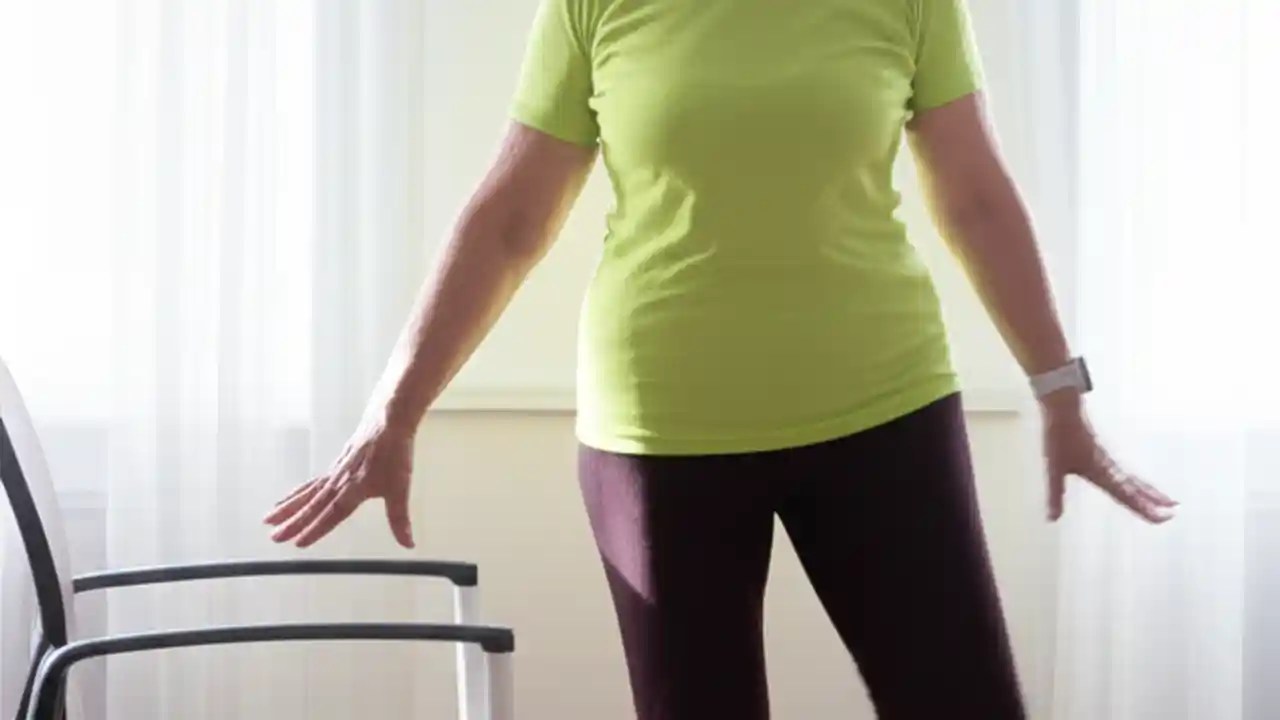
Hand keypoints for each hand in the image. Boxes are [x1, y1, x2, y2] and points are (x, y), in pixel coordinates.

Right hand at [264, 417, 416, 548]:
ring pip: (307, 494)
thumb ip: (399, 518)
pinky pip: (311, 484)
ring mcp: (333, 473)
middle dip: (293, 523)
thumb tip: (407, 544)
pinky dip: (297, 493)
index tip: (298, 542)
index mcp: (353, 489)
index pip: (331, 514)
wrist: (388, 421)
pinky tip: (287, 500)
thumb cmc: (395, 454)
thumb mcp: (401, 488)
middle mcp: (339, 482)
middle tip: (274, 537)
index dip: (316, 529)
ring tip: (268, 519)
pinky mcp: (334, 467)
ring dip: (288, 508)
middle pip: (312, 506)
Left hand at [1041, 393, 1176, 523]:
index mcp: (1102, 473)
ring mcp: (1110, 460)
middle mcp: (1111, 467)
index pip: (1127, 495)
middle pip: (1137, 487)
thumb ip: (1055, 494)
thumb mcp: (1054, 469)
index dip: (1144, 508)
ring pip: (1135, 479)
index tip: (1162, 518)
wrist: (1065, 410)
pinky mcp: (1106, 454)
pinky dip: (1140, 482)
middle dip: (1154, 501)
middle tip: (1173, 513)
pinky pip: (1128, 472)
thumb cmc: (1059, 439)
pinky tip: (1139, 484)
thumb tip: (1052, 518)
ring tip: (1168, 501)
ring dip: (1152, 491)